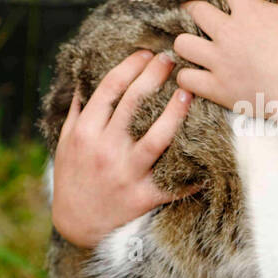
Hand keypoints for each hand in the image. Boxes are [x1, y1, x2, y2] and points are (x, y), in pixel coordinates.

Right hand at [51, 49, 201, 248]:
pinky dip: (193, 171)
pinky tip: (211, 153)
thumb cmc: (73, 178)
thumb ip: (77, 111)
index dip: (130, 66)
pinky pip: (173, 182)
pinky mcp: (143, 196)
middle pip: (133, 104)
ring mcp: (125, 173)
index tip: (146, 52)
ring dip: (174, 112)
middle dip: (154, 75)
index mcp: (86, 132)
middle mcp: (105, 149)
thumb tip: (86, 77)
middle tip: (170, 60)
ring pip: (156, 137)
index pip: (109, 89)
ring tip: (188, 92)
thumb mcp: (66, 143)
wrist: (76, 225)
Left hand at [172, 0, 277, 113]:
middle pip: (195, 10)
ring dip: (186, 43)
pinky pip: (186, 78)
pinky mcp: (217, 86)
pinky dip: (188, 78)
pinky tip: (194, 77)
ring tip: (191, 46)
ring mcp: (219, 60)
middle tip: (193, 13)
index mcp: (248, 10)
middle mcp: (228, 32)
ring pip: (183, 43)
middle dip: (192, 9)